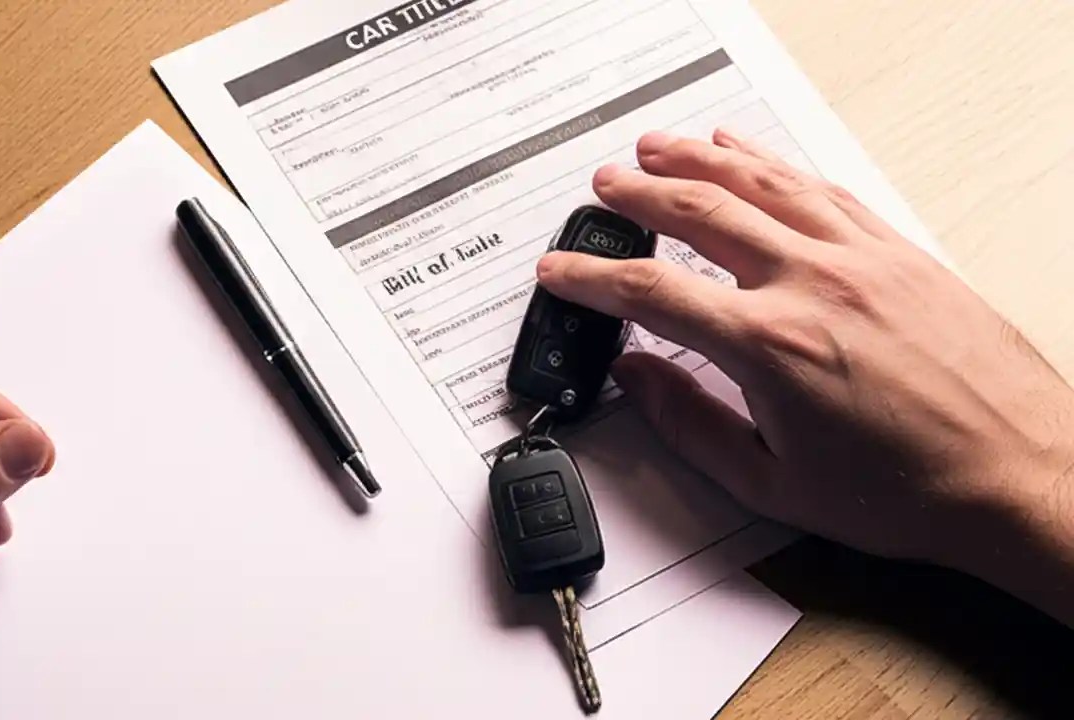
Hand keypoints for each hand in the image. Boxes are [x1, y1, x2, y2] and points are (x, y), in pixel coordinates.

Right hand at [537, 129, 1073, 624]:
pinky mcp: (897, 251)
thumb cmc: (909, 490)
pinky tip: (746, 150)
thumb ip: (689, 424)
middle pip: (699, 213)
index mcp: (770, 345)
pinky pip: (820, 186)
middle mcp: (811, 283)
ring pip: (759, 181)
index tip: (561, 269)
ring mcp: (859, 257)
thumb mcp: (773, 483)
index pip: (652, 292)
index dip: (590, 278)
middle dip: (638, 195)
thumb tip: (637, 378)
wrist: (1018, 475)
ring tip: (656, 146)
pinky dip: (772, 161)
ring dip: (698, 158)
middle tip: (603, 188)